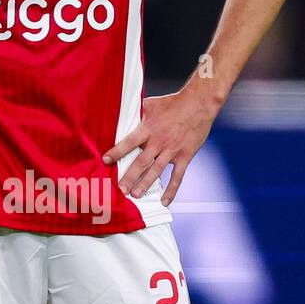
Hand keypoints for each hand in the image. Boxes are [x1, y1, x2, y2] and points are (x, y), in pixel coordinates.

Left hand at [103, 81, 215, 206]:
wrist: (199, 104)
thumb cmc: (174, 102)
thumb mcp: (152, 104)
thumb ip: (138, 112)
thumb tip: (125, 111)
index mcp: (148, 128)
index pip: (129, 142)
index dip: (117, 151)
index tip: (106, 160)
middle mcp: (159, 142)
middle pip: (141, 162)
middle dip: (129, 177)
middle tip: (120, 189)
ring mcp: (172, 151)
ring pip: (156, 171)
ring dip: (145, 184)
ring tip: (135, 195)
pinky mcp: (185, 156)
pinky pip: (177, 176)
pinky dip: (171, 190)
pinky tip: (164, 201)